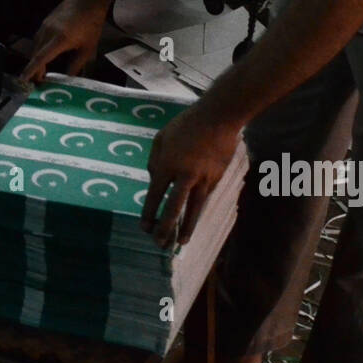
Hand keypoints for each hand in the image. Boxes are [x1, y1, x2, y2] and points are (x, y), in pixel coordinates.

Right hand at [19, 0, 108, 85]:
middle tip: (37, 82)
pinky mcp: (45, 22)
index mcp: (59, 40)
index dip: (31, 70)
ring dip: (37, 59)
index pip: (41, 58)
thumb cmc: (91, 23)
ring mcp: (45, 26)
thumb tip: (69, 78)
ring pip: (36, 46)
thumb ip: (77, 64)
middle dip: (34, 69)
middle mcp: (48, 32)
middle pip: (36, 54)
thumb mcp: (88, 47)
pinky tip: (45, 54)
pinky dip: (39, 49)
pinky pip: (38, 38)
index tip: (24, 80)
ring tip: (41, 72)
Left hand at [142, 101, 241, 247]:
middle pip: (174, 208)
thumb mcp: (160, 138)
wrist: (218, 118)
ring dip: (186, 228)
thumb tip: (154, 181)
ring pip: (194, 209)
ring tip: (181, 243)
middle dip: (166, 228)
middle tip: (159, 244)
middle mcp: (184, 175)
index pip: (155, 195)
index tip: (144, 227)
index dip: (149, 213)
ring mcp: (202, 178)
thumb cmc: (185, 125)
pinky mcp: (216, 179)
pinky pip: (203, 199)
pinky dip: (197, 212)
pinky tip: (193, 221)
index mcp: (167, 164)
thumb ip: (154, 161)